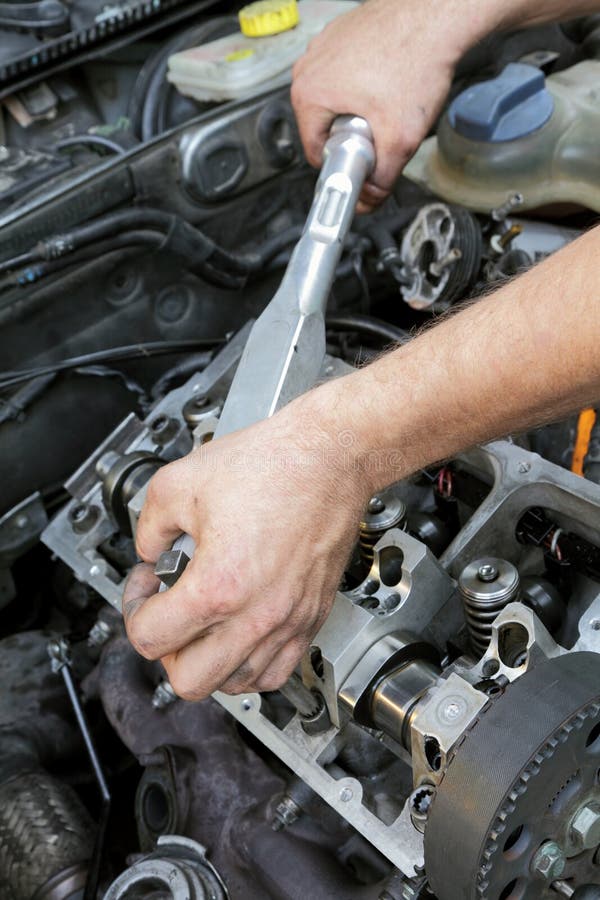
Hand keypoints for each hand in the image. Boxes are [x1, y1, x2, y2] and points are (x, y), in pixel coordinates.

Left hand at [123, 388, 372, 700]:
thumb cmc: (273, 465)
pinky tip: (241, 633)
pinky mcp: (312, 617)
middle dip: (166, 648)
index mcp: (218, 586)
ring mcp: (289, 621)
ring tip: (206, 623)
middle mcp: (256, 615)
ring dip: (209, 660)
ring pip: (235, 684)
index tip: (147, 584)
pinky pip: (277, 673)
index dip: (134, 608)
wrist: (331, 457)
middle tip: (169, 613)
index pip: (150, 638)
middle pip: (189, 680)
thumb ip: (149, 526)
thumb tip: (150, 549)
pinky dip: (251, 666)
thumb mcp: (179, 482)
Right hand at [291, 0, 475, 211]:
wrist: (438, 13)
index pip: (315, 153)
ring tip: (390, 102)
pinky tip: (391, 82)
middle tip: (384, 128)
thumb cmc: (415, 59)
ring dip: (361, 111)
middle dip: (354, 137)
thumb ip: (381, 179)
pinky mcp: (342, 35)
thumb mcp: (399, 139)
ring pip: (337, 101)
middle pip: (325, 127)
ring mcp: (324, 47)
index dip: (344, 165)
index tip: (365, 162)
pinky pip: (348, 75)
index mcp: (308, 94)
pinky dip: (367, 84)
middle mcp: (308, 67)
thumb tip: (369, 199)